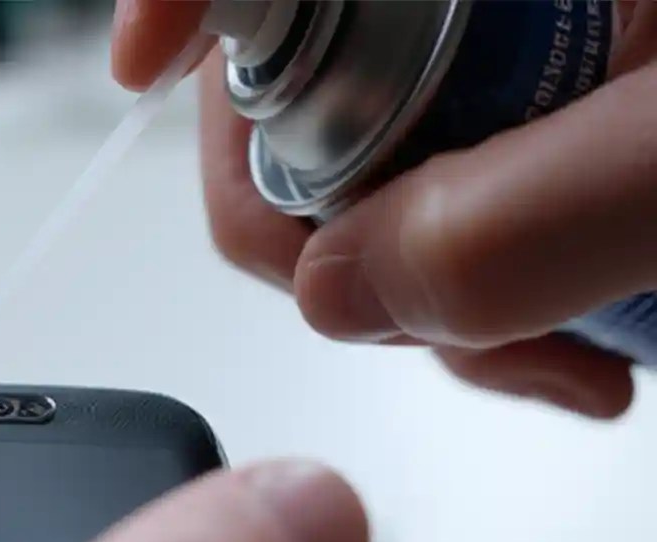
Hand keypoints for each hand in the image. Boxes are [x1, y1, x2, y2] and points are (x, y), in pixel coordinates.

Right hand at [113, 0, 656, 419]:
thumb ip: (516, 222)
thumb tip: (333, 292)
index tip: (136, 66)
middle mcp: (459, 19)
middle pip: (280, 104)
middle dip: (322, 242)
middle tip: (438, 321)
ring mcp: (469, 84)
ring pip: (338, 188)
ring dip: (408, 305)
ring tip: (552, 361)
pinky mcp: (491, 149)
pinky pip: (404, 226)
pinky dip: (453, 306)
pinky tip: (551, 345)